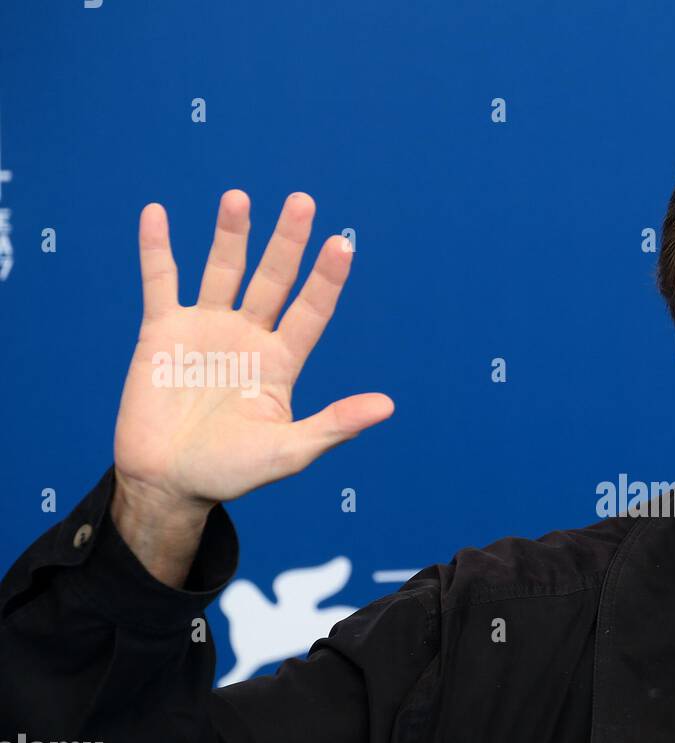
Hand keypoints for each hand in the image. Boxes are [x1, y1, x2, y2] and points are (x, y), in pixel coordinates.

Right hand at [113, 190, 392, 521]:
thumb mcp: (290, 451)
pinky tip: (157, 213)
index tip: (342, 245)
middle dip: (287, 242)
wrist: (168, 482)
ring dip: (231, 235)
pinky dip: (157, 249)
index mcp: (282, 361)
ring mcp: (206, 329)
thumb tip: (388, 406)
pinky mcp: (162, 332)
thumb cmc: (231, 472)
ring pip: (223, 270)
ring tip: (240, 198)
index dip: (326, 279)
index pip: (311, 310)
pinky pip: (160, 282)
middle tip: (303, 202)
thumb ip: (335, 424)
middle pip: (273, 279)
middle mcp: (249, 336)